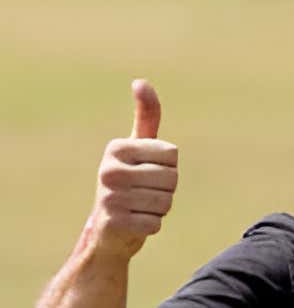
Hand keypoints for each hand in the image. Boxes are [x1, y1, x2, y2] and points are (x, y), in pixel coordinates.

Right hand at [88, 80, 177, 260]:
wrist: (108, 225)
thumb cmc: (130, 180)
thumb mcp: (138, 146)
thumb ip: (146, 116)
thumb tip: (141, 82)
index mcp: (117, 148)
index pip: (171, 154)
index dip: (168, 166)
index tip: (148, 171)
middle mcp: (108, 170)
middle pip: (171, 178)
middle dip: (166, 189)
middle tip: (145, 192)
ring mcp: (110, 198)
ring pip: (166, 201)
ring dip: (160, 207)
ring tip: (140, 206)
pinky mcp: (115, 223)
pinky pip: (156, 223)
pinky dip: (152, 225)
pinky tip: (136, 222)